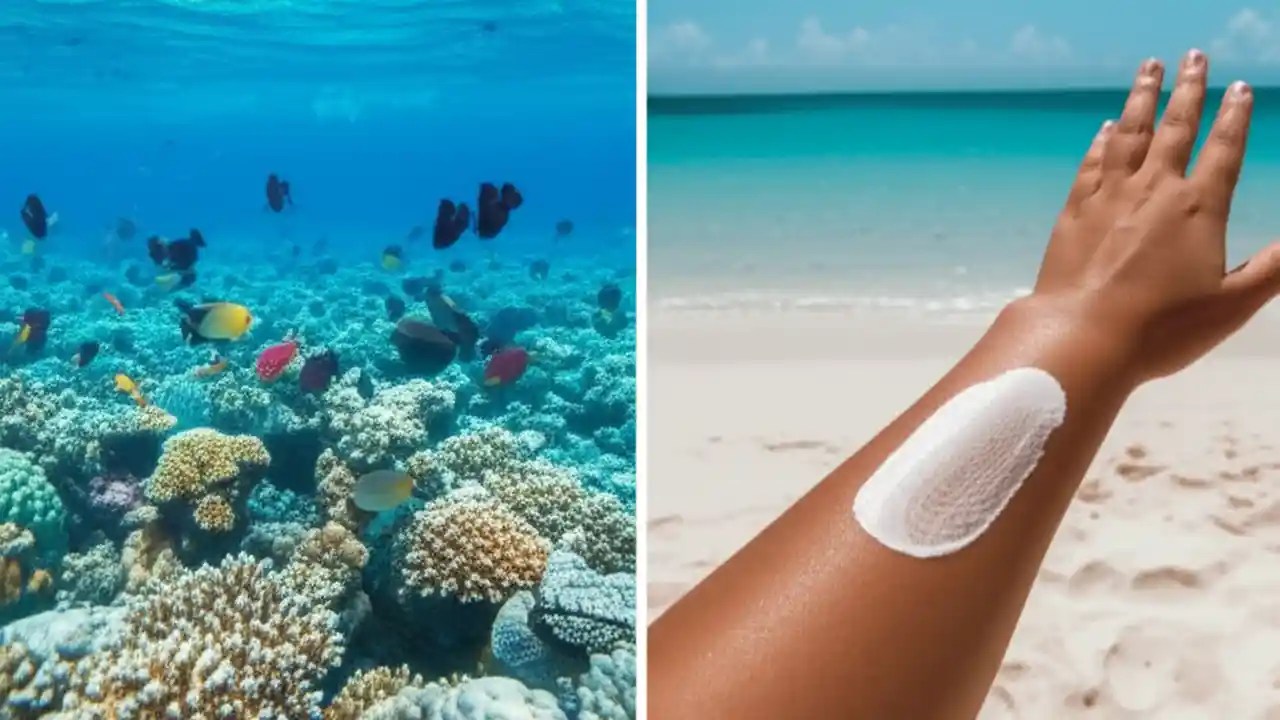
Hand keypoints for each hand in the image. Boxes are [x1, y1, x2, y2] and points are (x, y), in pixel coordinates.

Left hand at [1028, 50, 1277, 382]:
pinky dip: (1103, 141)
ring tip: (1149, 68)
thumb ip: (1273, 266)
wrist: (1081, 336)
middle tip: (1193, 56)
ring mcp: (1109, 197)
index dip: (1235, 117)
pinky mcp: (1073, 211)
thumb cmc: (1162, 328)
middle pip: (1175, 128)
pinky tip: (1107, 128)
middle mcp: (1153, 190)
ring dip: (1142, 98)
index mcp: (1197, 208)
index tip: (1240, 87)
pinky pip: (1093, 164)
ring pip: (1130, 135)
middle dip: (1188, 89)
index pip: (1223, 150)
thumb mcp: (1234, 303)